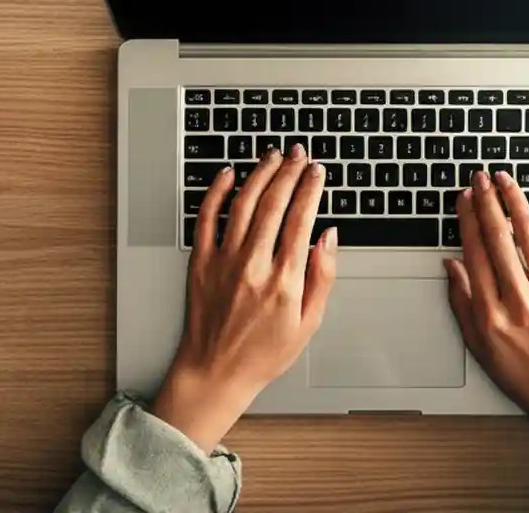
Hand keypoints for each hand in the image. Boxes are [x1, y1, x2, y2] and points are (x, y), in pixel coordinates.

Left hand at [151, 144, 336, 451]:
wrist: (214, 373)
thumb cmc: (262, 354)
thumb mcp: (308, 324)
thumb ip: (323, 278)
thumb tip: (329, 238)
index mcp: (284, 282)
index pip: (302, 220)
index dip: (311, 189)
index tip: (317, 172)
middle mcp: (253, 266)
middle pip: (274, 204)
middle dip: (290, 172)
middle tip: (299, 155)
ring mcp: (223, 262)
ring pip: (243, 204)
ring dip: (260, 174)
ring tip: (273, 156)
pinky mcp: (200, 263)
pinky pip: (206, 218)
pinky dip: (216, 192)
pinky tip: (228, 174)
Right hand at [445, 171, 528, 511]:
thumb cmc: (527, 378)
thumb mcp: (480, 348)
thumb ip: (462, 305)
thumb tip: (452, 267)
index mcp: (492, 313)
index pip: (475, 253)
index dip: (466, 221)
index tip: (463, 199)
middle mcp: (520, 299)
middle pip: (498, 238)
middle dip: (486, 202)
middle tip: (479, 179)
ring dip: (515, 202)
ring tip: (505, 180)